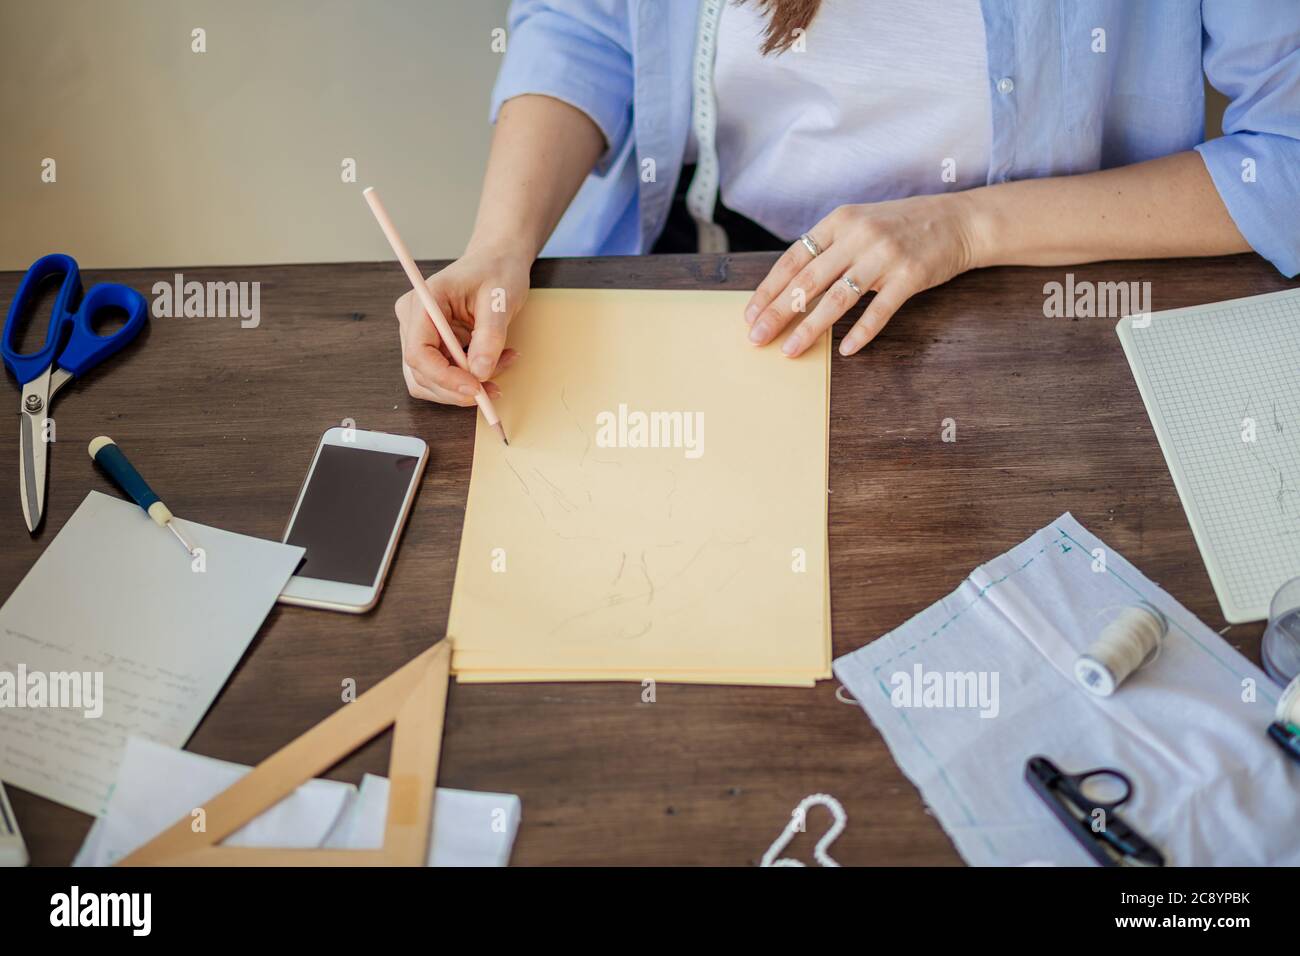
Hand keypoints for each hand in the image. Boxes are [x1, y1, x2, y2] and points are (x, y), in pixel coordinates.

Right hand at [393, 242, 529, 404]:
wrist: (496, 262)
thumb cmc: (496, 272)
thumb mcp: (500, 301)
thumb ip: (489, 337)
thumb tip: (480, 372)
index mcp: (425, 301)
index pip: (418, 351)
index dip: (443, 377)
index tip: (474, 387)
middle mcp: (413, 319)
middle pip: (421, 372)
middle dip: (457, 389)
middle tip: (492, 391)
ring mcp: (419, 334)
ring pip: (429, 381)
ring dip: (462, 388)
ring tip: (499, 370)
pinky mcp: (431, 345)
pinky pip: (441, 376)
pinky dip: (466, 381)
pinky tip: (492, 366)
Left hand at [744, 192, 978, 357]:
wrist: (959, 220)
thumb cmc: (903, 226)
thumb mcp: (860, 224)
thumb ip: (829, 248)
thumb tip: (790, 286)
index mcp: (840, 221)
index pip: (793, 259)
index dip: (769, 289)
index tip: (750, 314)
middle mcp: (859, 235)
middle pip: (808, 281)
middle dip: (778, 313)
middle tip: (757, 338)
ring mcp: (885, 255)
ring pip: (838, 298)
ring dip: (810, 328)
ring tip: (791, 351)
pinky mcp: (910, 276)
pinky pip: (879, 310)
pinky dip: (861, 333)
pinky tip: (845, 350)